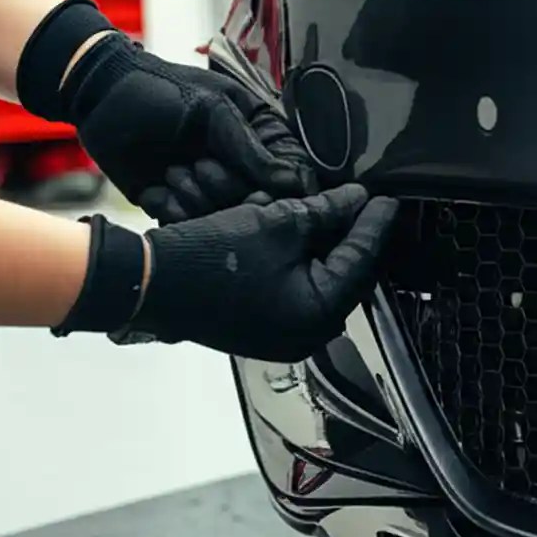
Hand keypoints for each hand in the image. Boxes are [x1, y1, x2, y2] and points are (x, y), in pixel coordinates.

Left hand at [60, 34, 315, 219]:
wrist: (102, 96)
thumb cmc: (159, 89)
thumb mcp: (213, 109)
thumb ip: (251, 148)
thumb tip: (293, 183)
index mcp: (259, 137)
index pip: (290, 179)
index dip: (275, 191)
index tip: (256, 190)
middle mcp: (238, 167)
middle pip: (255, 206)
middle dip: (223, 188)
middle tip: (199, 162)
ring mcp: (207, 189)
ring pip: (221, 220)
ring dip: (193, 197)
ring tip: (173, 168)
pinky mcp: (176, 207)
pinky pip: (187, 227)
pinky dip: (171, 209)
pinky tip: (158, 185)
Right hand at [115, 184, 398, 361]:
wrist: (150, 282)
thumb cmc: (209, 257)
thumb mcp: (276, 223)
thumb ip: (325, 212)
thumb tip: (356, 199)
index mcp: (318, 313)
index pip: (362, 260)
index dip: (374, 224)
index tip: (386, 199)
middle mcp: (309, 335)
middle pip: (347, 275)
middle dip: (354, 236)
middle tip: (364, 203)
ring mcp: (288, 337)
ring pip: (324, 282)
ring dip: (329, 247)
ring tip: (336, 212)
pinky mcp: (269, 330)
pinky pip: (301, 292)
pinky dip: (305, 263)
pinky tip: (306, 235)